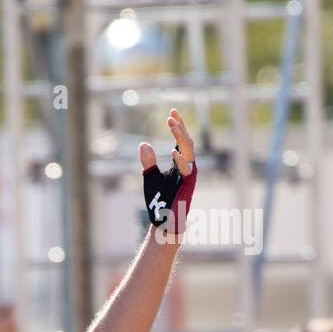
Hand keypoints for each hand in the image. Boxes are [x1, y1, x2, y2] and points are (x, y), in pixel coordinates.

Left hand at [140, 109, 195, 241]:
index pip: (180, 139)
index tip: (172, 110)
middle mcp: (187, 166)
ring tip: (172, 124)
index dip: (178, 125)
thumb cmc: (159, 200)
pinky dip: (180, 161)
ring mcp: (189, 175)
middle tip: (171, 115)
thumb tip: (143, 143)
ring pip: (189, 151)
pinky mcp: (188, 185)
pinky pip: (187, 170)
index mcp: (180, 163)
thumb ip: (148, 161)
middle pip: (186, 141)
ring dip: (180, 137)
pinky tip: (173, 151)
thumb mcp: (150, 176)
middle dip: (180, 128)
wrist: (163, 220)